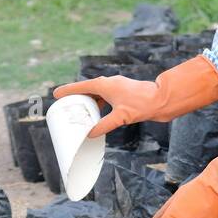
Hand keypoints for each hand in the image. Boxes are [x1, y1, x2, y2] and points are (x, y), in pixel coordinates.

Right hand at [53, 55, 217, 138]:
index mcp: (105, 85)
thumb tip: (90, 135)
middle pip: (87, 88)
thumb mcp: (120, 117)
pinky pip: (104, 95)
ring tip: (78, 110)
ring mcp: (116, 86)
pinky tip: (97, 112)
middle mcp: (109, 83)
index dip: (68, 91)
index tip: (56, 94)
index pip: (81, 86)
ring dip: (87, 100)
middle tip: (65, 105)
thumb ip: (104, 126)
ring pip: (96, 92)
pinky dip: (97, 102)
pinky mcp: (122, 91)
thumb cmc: (141, 105)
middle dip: (75, 96)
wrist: (160, 99)